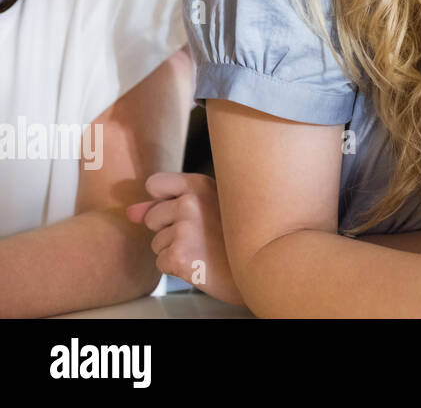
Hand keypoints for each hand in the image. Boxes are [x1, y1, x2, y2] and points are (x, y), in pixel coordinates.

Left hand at [125, 172, 243, 306]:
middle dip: (169, 230)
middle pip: (152, 218)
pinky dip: (177, 268)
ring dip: (175, 250)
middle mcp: (191, 202)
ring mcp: (185, 228)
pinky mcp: (179, 255)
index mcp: (200, 185)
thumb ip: (165, 205)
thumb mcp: (206, 209)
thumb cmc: (233, 237)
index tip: (185, 211)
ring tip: (205, 249)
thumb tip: (130, 212)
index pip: (155, 183)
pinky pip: (161, 262)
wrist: (260, 266)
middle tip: (202, 235)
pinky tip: (200, 263)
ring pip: (157, 242)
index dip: (162, 201)